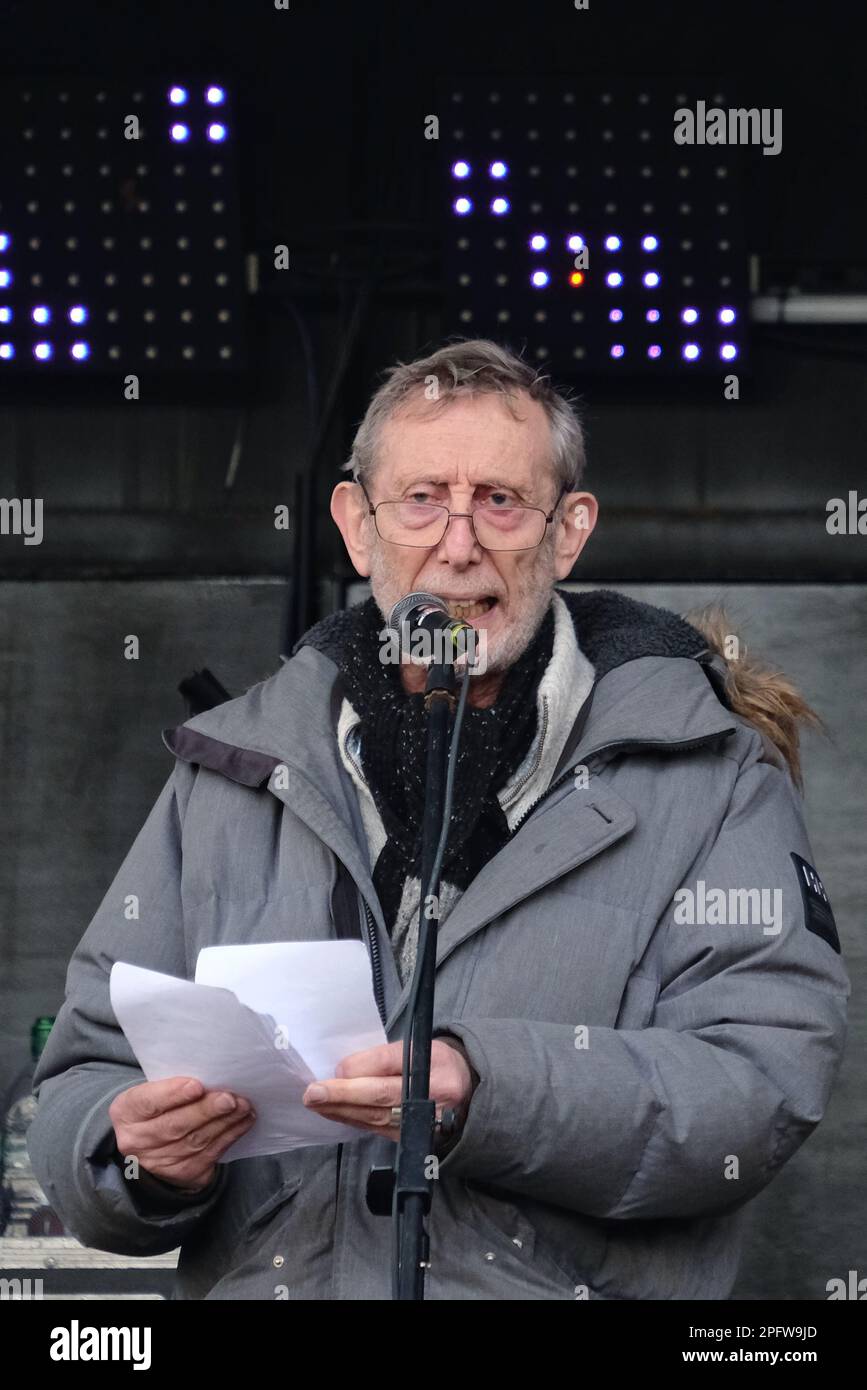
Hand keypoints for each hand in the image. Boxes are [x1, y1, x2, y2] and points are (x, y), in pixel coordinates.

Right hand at [109, 1076, 255, 1191]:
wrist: (154, 1144)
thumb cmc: (160, 1106)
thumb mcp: (154, 1091)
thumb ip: (173, 1085)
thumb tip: (211, 1075)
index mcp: (126, 1112)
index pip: (147, 1102)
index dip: (172, 1094)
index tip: (197, 1085)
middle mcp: (136, 1141)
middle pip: (174, 1126)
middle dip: (206, 1111)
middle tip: (229, 1099)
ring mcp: (159, 1162)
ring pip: (196, 1142)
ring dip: (224, 1123)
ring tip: (243, 1106)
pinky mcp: (183, 1174)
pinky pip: (209, 1155)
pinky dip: (230, 1136)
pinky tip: (243, 1121)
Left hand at [301, 1039, 473, 1143]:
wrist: (468, 1093)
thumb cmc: (437, 1064)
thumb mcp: (418, 1048)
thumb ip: (382, 1058)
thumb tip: (344, 1072)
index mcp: (434, 1065)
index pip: (391, 1065)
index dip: (362, 1067)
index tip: (336, 1070)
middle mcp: (429, 1096)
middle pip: (380, 1096)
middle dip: (343, 1095)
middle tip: (313, 1093)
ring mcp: (421, 1122)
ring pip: (374, 1116)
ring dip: (341, 1110)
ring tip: (315, 1103)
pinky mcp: (410, 1137)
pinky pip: (375, 1128)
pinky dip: (351, 1120)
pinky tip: (333, 1113)